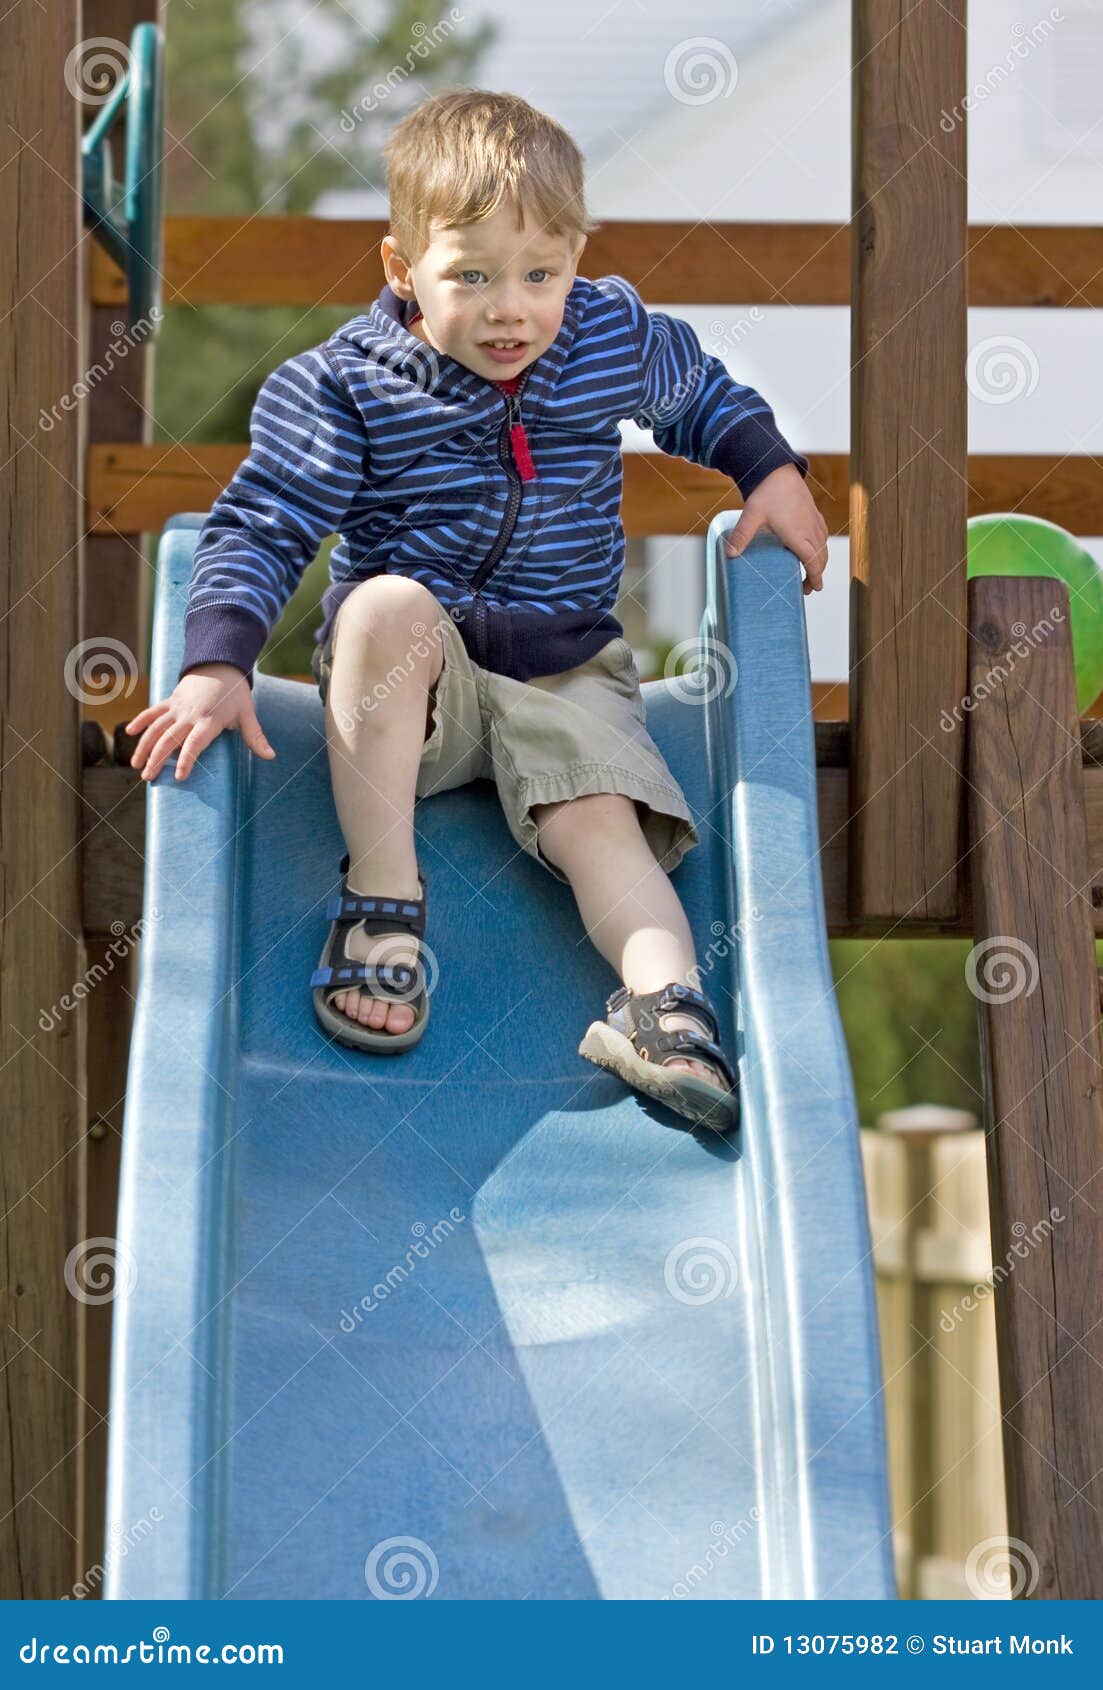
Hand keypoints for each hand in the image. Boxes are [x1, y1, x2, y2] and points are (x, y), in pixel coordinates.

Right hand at [124, 663, 275, 782]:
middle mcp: (190, 714)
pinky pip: (152, 711)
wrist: (221, 663)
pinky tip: (129, 732)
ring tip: (135, 764)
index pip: (196, 743)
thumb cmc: (236, 693)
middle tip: (147, 778)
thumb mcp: (247, 714)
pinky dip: (140, 720)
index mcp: (209, 720)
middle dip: (156, 759)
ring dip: (144, 745)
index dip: (187, 760)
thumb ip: (255, 737)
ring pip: (156, 727)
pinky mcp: (170, 700)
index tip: (179, 777)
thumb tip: (271, 757)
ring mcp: (177, 707)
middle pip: (169, 738)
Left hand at [724, 463, 828, 595]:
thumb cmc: (766, 493)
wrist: (778, 469)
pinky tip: (813, 547)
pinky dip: (820, 546)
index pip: (813, 562)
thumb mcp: (751, 517)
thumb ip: (741, 537)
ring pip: (823, 546)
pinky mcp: (814, 513)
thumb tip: (729, 555)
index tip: (814, 588)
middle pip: (821, 557)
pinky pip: (822, 535)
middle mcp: (810, 529)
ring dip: (820, 560)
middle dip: (817, 574)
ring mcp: (814, 521)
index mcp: (798, 535)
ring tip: (810, 571)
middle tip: (806, 587)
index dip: (815, 578)